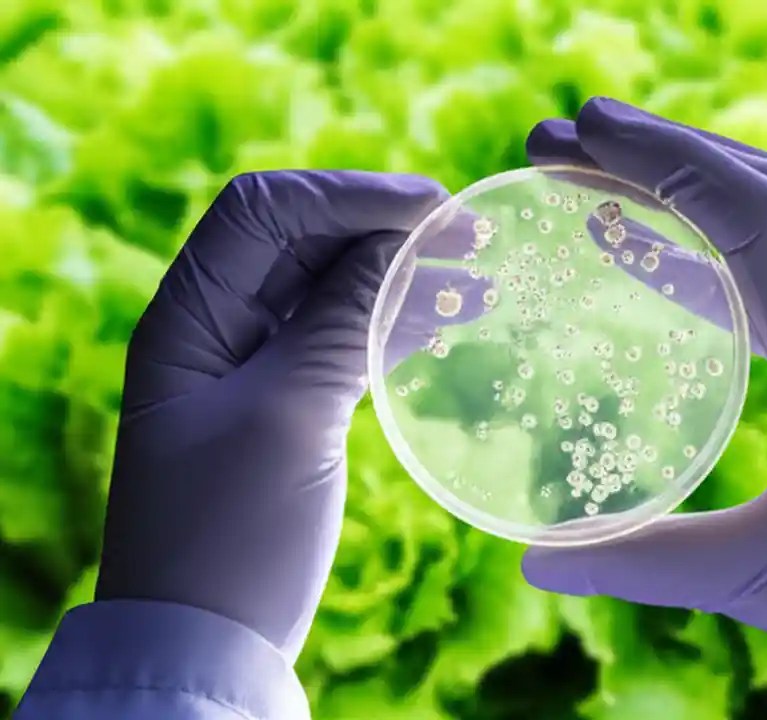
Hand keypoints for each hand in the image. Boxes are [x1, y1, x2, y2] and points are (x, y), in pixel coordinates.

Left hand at [95, 171, 484, 660]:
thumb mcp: (290, 416)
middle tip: (473, 234)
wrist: (209, 642)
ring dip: (401, 277)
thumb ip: (342, 320)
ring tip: (481, 277)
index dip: (348, 194)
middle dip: (385, 229)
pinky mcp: (287, 405)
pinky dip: (394, 325)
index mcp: (189, 318)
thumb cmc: (231, 533)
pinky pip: (343, 340)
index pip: (263, 211)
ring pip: (332, 291)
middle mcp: (216, 329)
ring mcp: (252, 367)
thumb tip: (399, 241)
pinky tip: (449, 321)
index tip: (433, 207)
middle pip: (303, 243)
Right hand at [520, 98, 766, 709]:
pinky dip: (747, 225)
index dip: (665, 164)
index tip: (580, 133)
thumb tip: (536, 562)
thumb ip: (644, 565)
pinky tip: (685, 248)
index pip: (758, 219)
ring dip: (713, 172)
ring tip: (617, 165)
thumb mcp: (766, 584)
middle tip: (570, 134)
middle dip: (670, 148)